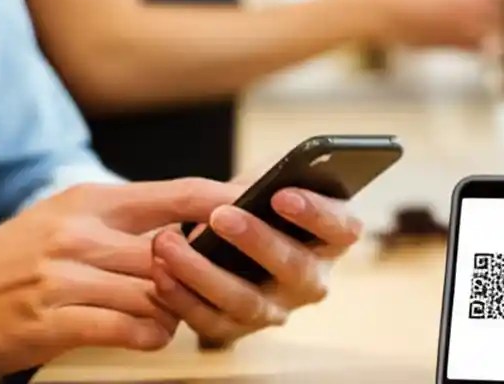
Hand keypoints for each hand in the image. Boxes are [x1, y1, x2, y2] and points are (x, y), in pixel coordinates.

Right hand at [0, 178, 238, 377]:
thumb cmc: (3, 264)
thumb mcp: (59, 221)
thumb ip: (119, 221)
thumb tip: (185, 223)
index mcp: (88, 200)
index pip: (179, 192)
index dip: (228, 202)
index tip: (262, 210)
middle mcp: (79, 232)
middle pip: (176, 252)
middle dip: (201, 274)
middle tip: (215, 287)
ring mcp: (63, 276)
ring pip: (157, 293)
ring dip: (174, 311)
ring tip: (171, 316)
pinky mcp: (50, 322)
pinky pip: (127, 330)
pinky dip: (149, 337)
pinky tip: (146, 337)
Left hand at [149, 188, 362, 344]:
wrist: (228, 230)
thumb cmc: (257, 198)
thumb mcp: (270, 176)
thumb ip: (270, 175)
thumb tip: (254, 185)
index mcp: (332, 237)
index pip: (342, 229)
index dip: (315, 214)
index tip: (281, 194)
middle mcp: (311, 280)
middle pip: (295, 269)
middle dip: (257, 241)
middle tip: (221, 215)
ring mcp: (276, 309)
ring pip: (248, 301)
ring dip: (206, 273)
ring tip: (170, 243)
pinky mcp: (238, 329)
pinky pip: (211, 322)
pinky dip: (183, 298)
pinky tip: (161, 273)